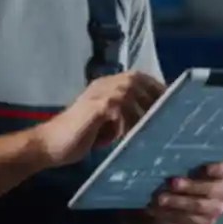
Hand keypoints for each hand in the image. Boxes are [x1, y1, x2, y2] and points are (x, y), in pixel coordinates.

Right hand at [33, 71, 165, 167]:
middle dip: (155, 98)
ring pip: (132, 94)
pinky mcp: (95, 106)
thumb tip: (155, 121)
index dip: (157, 88)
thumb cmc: (79, 137)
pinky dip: (129, 123)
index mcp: (108, 85)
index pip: (139, 78)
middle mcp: (105, 84)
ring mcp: (99, 93)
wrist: (49, 145)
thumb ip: (126, 117)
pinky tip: (129, 137)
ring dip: (143, 113)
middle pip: (138, 81)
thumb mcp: (108, 124)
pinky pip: (120, 109)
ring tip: (151, 131)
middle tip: (167, 118)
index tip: (173, 103)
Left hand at [123, 160, 222, 223]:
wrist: (164, 199)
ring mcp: (216, 208)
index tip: (205, 167)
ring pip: (201, 206)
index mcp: (222, 169)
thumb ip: (178, 150)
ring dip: (179, 202)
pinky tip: (157, 210)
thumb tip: (163, 135)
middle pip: (214, 189)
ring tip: (160, 198)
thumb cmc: (173, 170)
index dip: (219, 168)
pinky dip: (172, 215)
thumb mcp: (175, 158)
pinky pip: (191, 222)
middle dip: (191, 186)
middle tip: (172, 182)